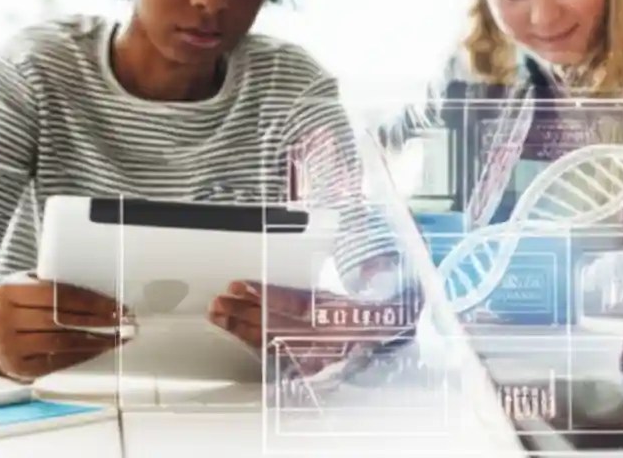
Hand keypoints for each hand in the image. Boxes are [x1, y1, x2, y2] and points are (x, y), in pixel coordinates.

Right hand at [0, 271, 129, 380]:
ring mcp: (7, 347)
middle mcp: (1, 320)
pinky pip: (57, 361)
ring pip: (61, 342)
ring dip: (95, 340)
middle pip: (61, 319)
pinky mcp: (18, 368)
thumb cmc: (20, 305)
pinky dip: (82, 355)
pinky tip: (99, 349)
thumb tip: (104, 290)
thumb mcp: (29, 286)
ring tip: (118, 337)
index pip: (57, 295)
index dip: (91, 300)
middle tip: (124, 320)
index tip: (116, 304)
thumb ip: (55, 285)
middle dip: (98, 320)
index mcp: (6, 292)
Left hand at [209, 281, 411, 391]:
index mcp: (346, 317)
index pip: (298, 305)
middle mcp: (329, 337)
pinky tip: (237, 332)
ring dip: (242, 327)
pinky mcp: (312, 362)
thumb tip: (372, 259)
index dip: (267, 296)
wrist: (403, 343)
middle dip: (245, 312)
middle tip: (219, 301)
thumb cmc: (395, 314)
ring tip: (219, 314)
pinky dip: (254, 342)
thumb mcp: (395, 288)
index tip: (242, 286)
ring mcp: (319, 352)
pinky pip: (278, 352)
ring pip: (273, 339)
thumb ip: (379, 270)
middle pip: (278, 324)